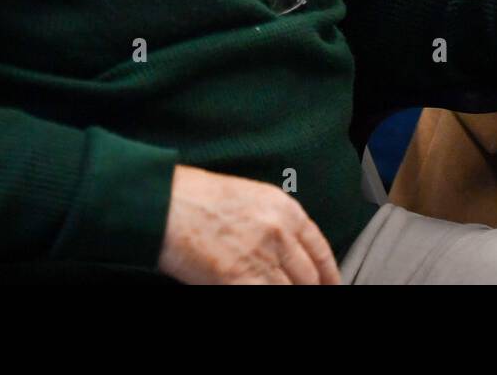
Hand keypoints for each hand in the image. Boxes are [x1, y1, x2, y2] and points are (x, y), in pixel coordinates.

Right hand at [157, 165, 340, 284]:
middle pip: (309, 275)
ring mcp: (262, 255)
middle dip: (310, 290)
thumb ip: (273, 222)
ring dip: (290, 294)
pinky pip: (267, 297)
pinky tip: (266, 297)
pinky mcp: (240, 277)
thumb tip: (285, 252)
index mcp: (285, 208)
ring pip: (291, 290)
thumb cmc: (196, 197)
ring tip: (282, 294)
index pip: (320, 249)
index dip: (329, 274)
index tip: (331, 285)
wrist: (165, 203)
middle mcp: (280, 231)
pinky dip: (270, 300)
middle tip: (312, 295)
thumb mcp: (249, 198)